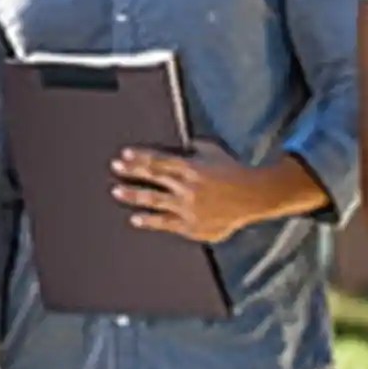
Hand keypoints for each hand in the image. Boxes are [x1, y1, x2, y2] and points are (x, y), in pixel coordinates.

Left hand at [110, 139, 263, 243]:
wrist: (253, 197)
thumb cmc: (233, 171)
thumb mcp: (213, 150)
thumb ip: (194, 146)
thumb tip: (181, 142)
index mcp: (191, 167)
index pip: (159, 160)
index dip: (139, 157)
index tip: (123, 155)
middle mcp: (186, 187)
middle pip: (152, 178)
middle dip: (131, 172)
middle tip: (114, 168)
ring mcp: (188, 207)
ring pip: (154, 201)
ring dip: (133, 196)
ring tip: (116, 192)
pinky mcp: (191, 226)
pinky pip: (165, 223)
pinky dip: (149, 221)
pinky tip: (135, 219)